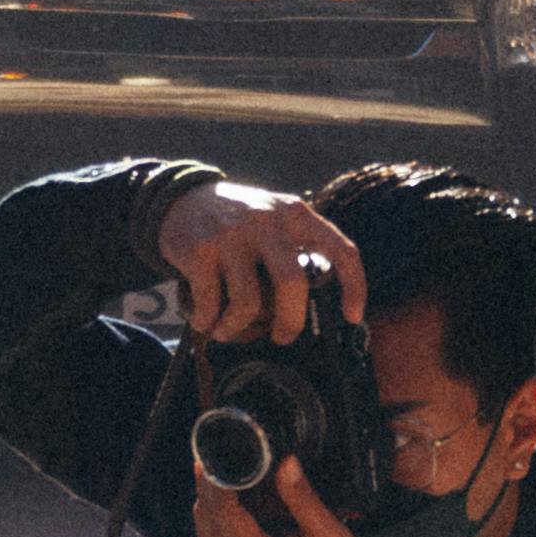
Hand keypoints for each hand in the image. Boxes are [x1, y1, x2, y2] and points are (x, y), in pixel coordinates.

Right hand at [154, 179, 367, 343]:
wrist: (182, 199)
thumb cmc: (240, 225)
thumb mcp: (276, 221)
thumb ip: (298, 249)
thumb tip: (319, 306)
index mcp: (296, 215)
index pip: (339, 249)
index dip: (353, 286)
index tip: (352, 317)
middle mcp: (267, 221)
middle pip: (292, 284)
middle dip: (289, 322)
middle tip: (282, 337)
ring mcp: (232, 235)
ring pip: (247, 303)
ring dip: (235, 328)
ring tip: (227, 330)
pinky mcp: (201, 250)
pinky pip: (211, 305)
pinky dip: (207, 321)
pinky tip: (205, 320)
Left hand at [193, 452, 366, 536]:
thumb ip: (302, 499)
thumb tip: (285, 462)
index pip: (224, 515)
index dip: (217, 481)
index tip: (218, 452)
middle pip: (208, 516)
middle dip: (215, 482)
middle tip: (229, 451)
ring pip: (204, 524)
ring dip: (216, 496)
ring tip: (240, 472)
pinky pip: (210, 535)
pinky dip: (220, 513)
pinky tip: (240, 498)